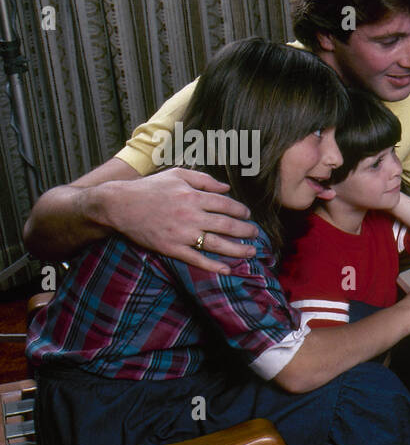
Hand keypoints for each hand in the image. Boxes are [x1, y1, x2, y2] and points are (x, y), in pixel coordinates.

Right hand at [95, 169, 257, 272]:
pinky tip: (227, 269)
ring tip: (251, 252)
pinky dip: (213, 266)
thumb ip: (203, 180)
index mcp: (193, 196)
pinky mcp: (171, 248)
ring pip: (216, 244)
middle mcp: (190, 215)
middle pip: (226, 225)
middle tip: (255, 234)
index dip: (241, 211)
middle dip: (245, 231)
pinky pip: (196, 259)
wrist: (119, 205)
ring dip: (237, 250)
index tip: (248, 215)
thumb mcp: (176, 175)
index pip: (226, 205)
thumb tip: (226, 189)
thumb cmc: (149, 188)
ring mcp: (181, 233)